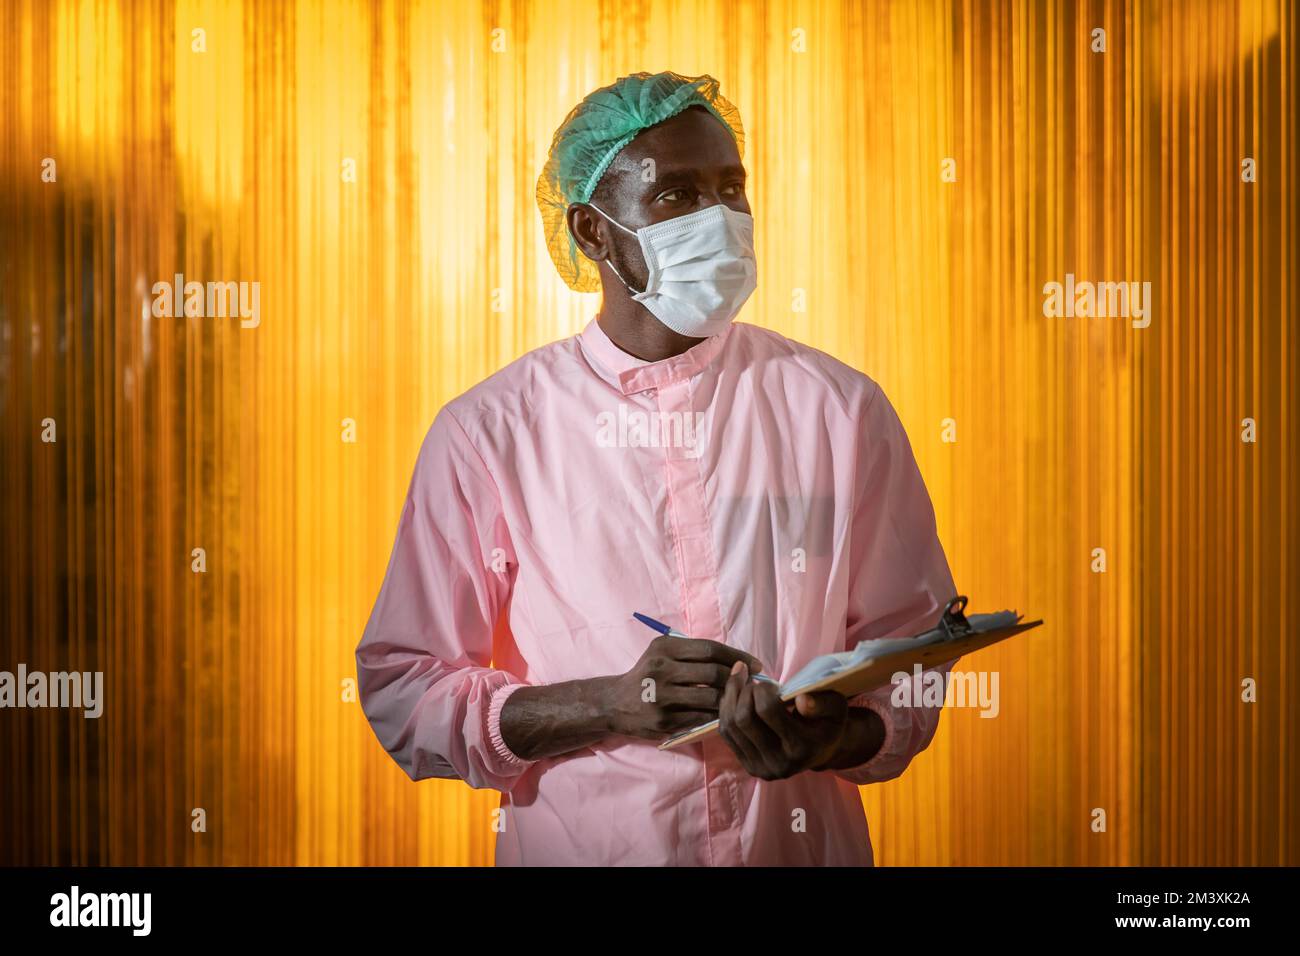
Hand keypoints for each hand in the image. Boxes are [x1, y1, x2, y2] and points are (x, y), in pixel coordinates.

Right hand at [603, 635, 764, 740]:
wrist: (615, 703)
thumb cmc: (648, 674)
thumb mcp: (662, 653)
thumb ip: (693, 653)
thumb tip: (737, 661)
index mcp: (664, 649)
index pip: (709, 650)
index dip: (737, 656)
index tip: (755, 664)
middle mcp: (661, 670)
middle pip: (712, 674)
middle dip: (738, 679)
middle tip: (753, 683)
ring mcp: (662, 697)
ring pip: (710, 699)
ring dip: (731, 699)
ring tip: (742, 698)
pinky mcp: (664, 721)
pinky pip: (701, 718)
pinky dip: (717, 715)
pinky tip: (725, 713)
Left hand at [717, 661, 849, 779]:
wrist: (821, 751)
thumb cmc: (827, 722)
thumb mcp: (836, 708)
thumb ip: (823, 702)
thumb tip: (801, 700)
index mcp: (800, 747)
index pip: (767, 710)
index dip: (763, 689)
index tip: (771, 683)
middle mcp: (778, 763)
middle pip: (743, 719)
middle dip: (742, 691)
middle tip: (750, 678)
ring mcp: (761, 768)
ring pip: (729, 727)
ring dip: (729, 697)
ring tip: (739, 680)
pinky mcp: (748, 767)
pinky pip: (726, 735)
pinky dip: (725, 711)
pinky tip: (734, 696)